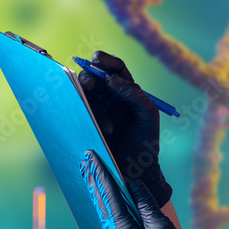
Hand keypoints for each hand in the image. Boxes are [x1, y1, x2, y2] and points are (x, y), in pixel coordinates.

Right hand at [78, 50, 171, 207]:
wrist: (137, 170)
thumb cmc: (146, 142)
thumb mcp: (147, 114)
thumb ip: (134, 93)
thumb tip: (111, 79)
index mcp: (126, 92)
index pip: (115, 69)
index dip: (105, 61)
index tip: (97, 58)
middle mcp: (110, 98)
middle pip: (94, 77)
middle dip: (90, 77)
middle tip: (92, 84)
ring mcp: (97, 110)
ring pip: (85, 95)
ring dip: (95, 106)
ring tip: (109, 127)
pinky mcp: (87, 123)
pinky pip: (81, 111)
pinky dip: (92, 117)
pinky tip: (106, 132)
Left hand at [81, 151, 228, 228]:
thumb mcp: (161, 228)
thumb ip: (145, 205)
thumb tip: (133, 186)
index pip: (109, 197)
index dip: (101, 174)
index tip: (92, 156)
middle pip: (100, 205)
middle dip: (93, 182)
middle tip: (84, 161)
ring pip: (104, 216)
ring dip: (99, 196)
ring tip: (91, 177)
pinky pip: (112, 227)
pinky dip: (108, 210)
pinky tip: (108, 204)